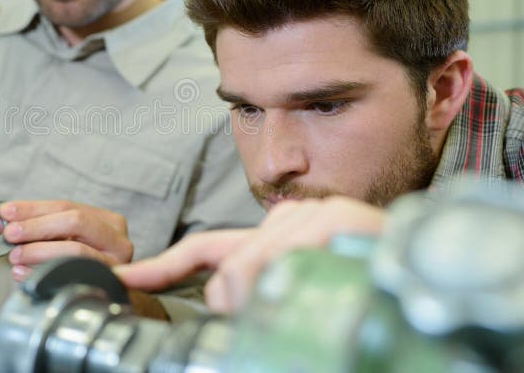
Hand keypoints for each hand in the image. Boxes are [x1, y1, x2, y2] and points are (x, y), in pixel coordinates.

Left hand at [0, 200, 133, 281]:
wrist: (106, 302)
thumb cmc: (82, 264)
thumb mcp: (67, 241)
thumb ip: (42, 226)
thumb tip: (6, 217)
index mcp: (107, 221)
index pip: (66, 206)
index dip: (34, 208)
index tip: (6, 212)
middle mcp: (117, 240)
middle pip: (75, 221)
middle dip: (37, 227)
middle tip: (10, 234)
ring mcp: (117, 264)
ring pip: (75, 249)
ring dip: (38, 251)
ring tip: (15, 255)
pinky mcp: (108, 285)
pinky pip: (72, 275)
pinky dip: (43, 272)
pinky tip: (24, 273)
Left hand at [117, 196, 384, 312]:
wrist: (413, 263)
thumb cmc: (349, 280)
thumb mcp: (289, 289)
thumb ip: (253, 291)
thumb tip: (225, 301)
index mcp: (266, 242)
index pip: (202, 252)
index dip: (159, 267)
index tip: (120, 280)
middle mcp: (283, 223)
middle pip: (230, 263)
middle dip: (235, 295)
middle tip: (257, 313)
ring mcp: (310, 218)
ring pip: (258, 261)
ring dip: (270, 290)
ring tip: (305, 301)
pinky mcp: (341, 220)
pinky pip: (297, 253)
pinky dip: (300, 272)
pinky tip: (324, 277)